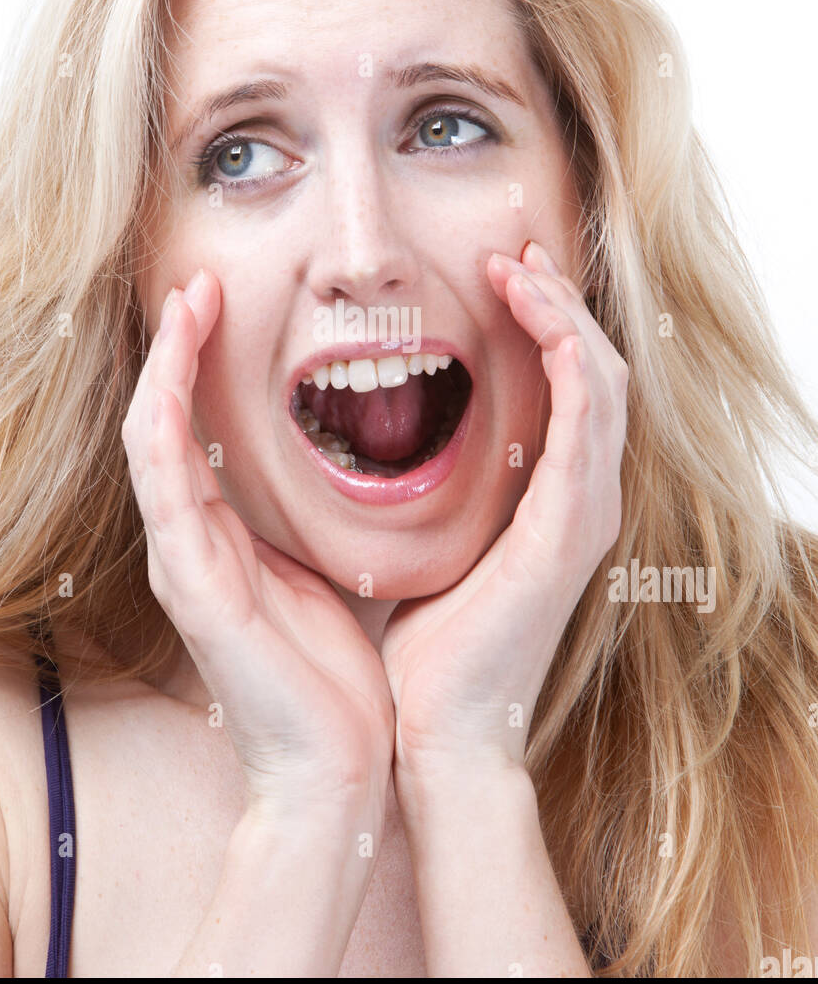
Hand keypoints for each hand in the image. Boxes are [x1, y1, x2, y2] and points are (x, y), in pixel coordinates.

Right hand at [121, 269, 394, 822]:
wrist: (339, 767)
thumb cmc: (336, 679)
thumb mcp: (323, 575)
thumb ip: (310, 524)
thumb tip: (347, 469)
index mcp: (221, 541)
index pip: (195, 434)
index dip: (200, 367)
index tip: (225, 307)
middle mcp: (190, 544)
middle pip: (162, 424)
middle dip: (176, 351)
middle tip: (200, 287)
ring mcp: (181, 563)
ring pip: (150, 442)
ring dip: (165, 368)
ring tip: (188, 304)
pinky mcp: (190, 585)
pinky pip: (162, 486)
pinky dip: (163, 423)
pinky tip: (172, 377)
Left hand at [381, 240, 627, 781]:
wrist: (433, 731)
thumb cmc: (424, 651)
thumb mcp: (429, 549)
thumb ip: (431, 497)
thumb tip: (381, 448)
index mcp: (551, 504)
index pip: (568, 390)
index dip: (545, 327)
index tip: (500, 277)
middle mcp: (582, 500)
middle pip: (595, 369)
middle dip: (559, 302)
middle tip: (515, 252)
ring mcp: (585, 511)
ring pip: (601, 377)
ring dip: (564, 311)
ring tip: (518, 264)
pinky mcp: (571, 523)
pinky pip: (587, 414)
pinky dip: (567, 352)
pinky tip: (535, 309)